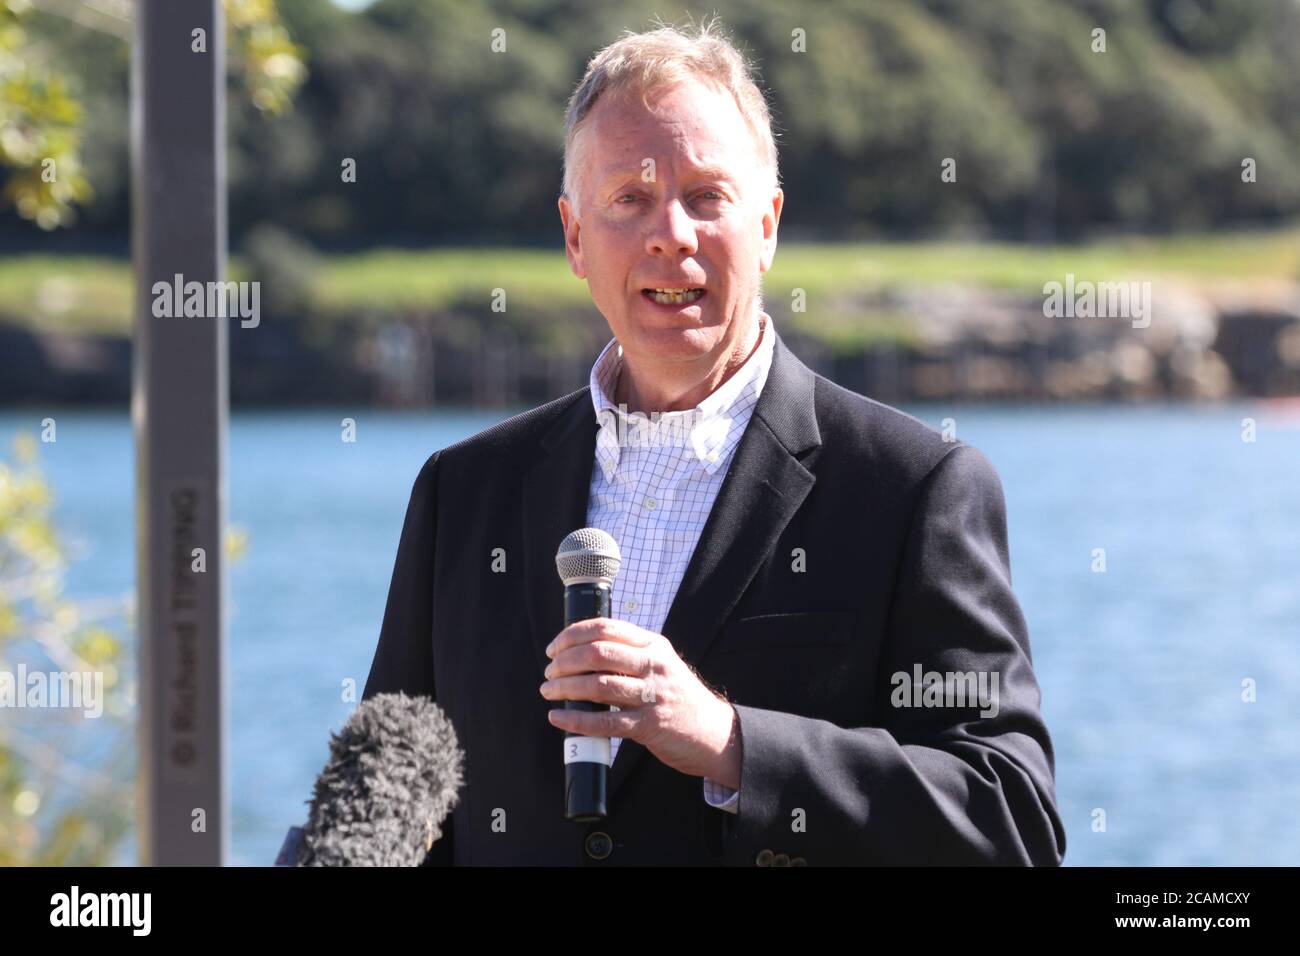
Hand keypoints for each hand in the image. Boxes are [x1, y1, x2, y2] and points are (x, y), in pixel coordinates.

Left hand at [540, 618, 740, 786]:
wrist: (711, 731)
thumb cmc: (675, 695)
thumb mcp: (660, 663)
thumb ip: (628, 653)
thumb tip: (578, 651)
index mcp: (654, 645)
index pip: (606, 628)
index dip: (572, 635)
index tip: (554, 648)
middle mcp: (654, 665)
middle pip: (598, 654)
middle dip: (565, 662)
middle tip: (549, 671)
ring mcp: (653, 696)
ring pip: (598, 686)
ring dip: (565, 688)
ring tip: (548, 691)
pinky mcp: (649, 726)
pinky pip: (605, 722)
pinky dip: (576, 720)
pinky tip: (558, 718)